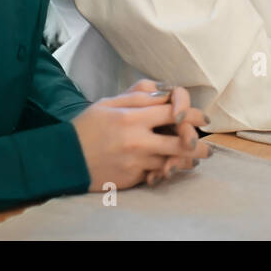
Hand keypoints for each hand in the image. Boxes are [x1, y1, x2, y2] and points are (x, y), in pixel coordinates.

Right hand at [71, 82, 209, 191]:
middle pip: (181, 141)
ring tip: (196, 158)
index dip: (192, 113)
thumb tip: (165, 92)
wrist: (64, 158)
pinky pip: (157, 175)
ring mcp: (136, 162)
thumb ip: (138, 96)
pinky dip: (167, 172)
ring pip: (173, 161)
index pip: (174, 112)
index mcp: (133, 117)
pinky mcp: (132, 179)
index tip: (201, 117)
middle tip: (206, 145)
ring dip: (188, 160)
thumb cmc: (87, 126)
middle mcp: (138, 140)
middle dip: (198, 143)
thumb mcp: (109, 102)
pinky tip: (172, 169)